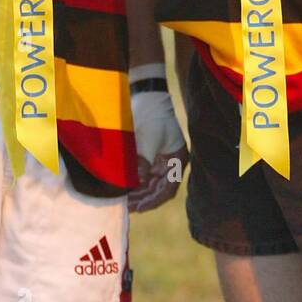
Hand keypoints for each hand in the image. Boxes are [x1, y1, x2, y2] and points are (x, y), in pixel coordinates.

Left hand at [128, 67, 187, 211]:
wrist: (145, 94)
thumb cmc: (152, 114)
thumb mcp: (149, 138)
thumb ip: (144, 161)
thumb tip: (138, 182)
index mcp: (177, 159)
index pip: (168, 188)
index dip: (154, 200)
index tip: (140, 207)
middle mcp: (171, 162)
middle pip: (158, 188)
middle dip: (143, 198)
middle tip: (128, 207)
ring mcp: (160, 159)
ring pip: (150, 183)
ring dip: (138, 192)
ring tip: (123, 201)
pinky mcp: (149, 154)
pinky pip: (143, 174)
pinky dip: (134, 182)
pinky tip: (123, 188)